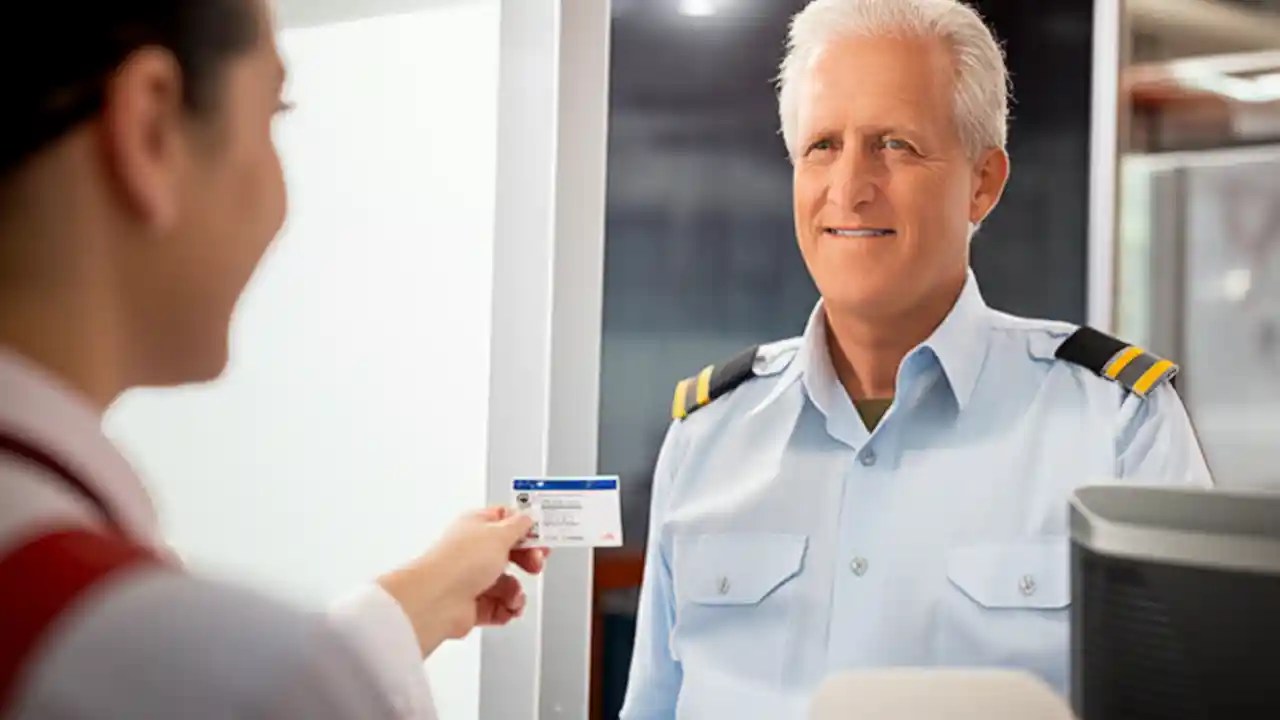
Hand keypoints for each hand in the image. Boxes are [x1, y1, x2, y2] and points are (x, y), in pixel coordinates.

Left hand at [377, 507, 547, 656]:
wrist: (437, 600)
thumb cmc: (459, 561)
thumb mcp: (500, 534)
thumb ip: (520, 525)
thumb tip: (529, 517)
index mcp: (477, 526)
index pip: (507, 521)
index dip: (527, 528)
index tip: (543, 536)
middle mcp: (474, 551)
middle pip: (511, 554)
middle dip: (527, 561)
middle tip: (534, 564)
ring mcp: (472, 579)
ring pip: (508, 584)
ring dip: (516, 591)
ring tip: (513, 595)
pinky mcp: (472, 604)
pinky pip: (500, 606)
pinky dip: (507, 609)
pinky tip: (507, 608)